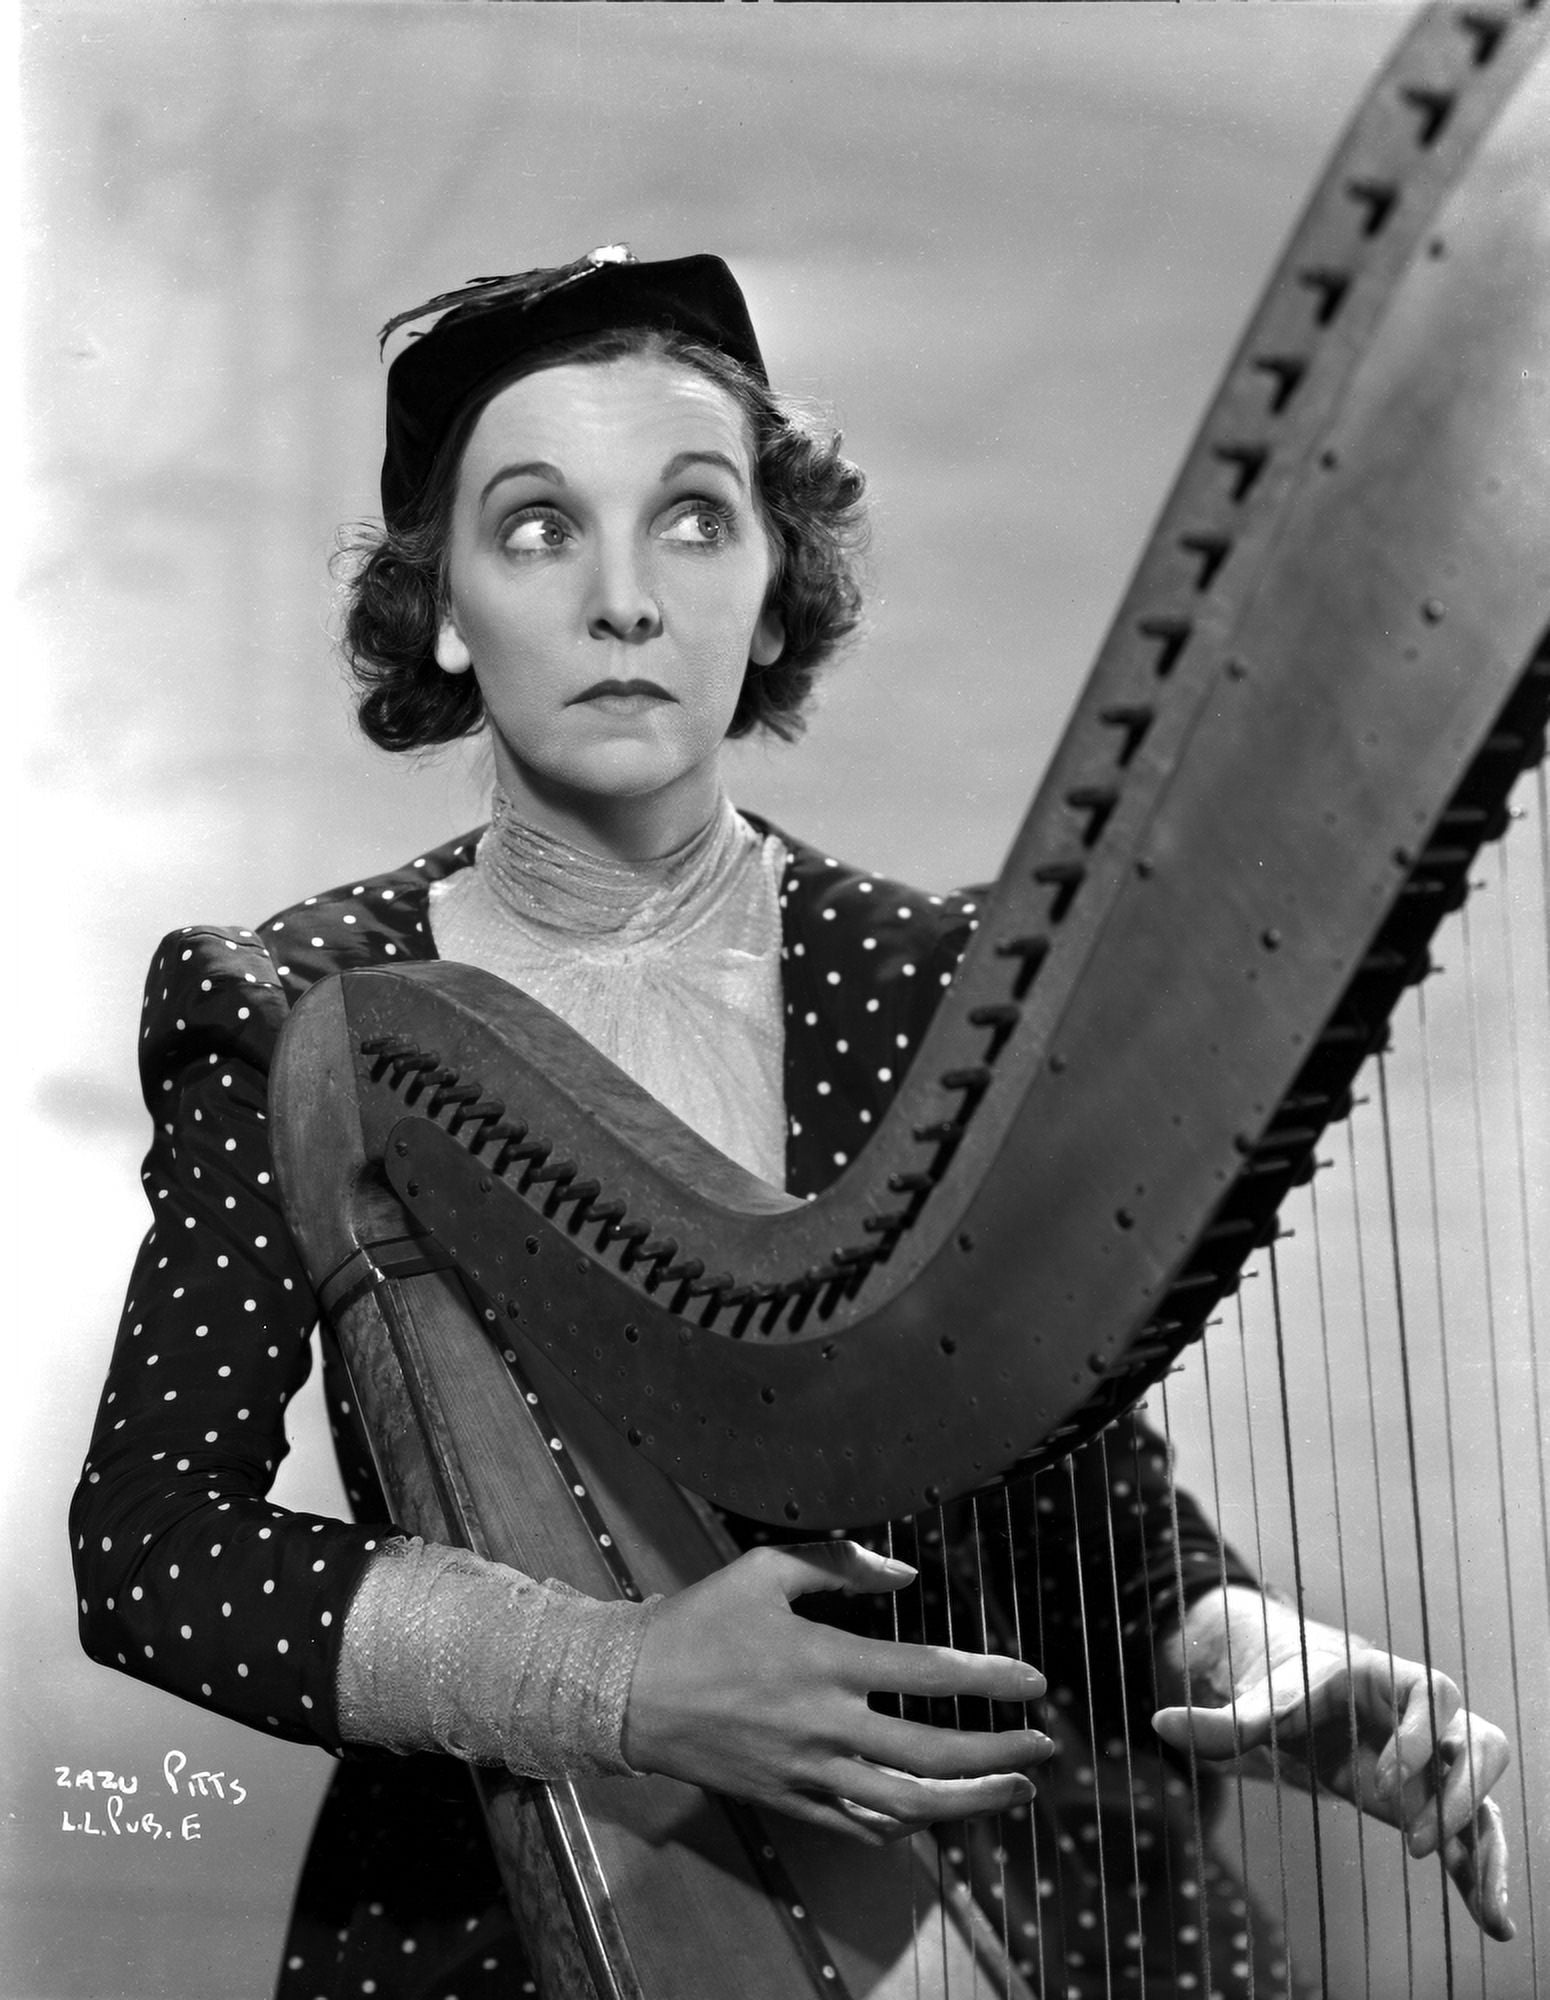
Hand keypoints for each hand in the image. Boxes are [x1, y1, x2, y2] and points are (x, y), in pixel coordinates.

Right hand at [623, 1541, 1051, 1844]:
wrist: (626, 1691)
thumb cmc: (697, 1620)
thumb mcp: (764, 1568)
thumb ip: (841, 1565)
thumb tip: (905, 1573)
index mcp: (823, 1661)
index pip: (928, 1673)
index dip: (989, 1678)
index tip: (1036, 1682)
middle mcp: (823, 1725)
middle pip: (932, 1755)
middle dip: (999, 1752)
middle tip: (1044, 1745)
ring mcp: (807, 1773)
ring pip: (906, 1806)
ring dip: (970, 1802)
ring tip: (1014, 1790)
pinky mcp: (789, 1802)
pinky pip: (861, 1828)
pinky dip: (908, 1828)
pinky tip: (938, 1816)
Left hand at [1153, 1607, 1512, 1941]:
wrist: (1305, 1700)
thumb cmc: (1286, 1690)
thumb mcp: (1258, 1705)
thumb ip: (1217, 1721)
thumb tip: (1158, 1722)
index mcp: (1389, 1680)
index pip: (1431, 1696)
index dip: (1417, 1739)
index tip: (1383, 1783)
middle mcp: (1427, 1719)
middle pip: (1481, 1743)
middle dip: (1462, 1792)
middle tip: (1417, 1843)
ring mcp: (1436, 1763)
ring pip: (1487, 1796)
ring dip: (1486, 1846)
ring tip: (1483, 1907)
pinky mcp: (1434, 1804)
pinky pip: (1475, 1837)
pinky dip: (1485, 1874)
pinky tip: (1492, 1924)